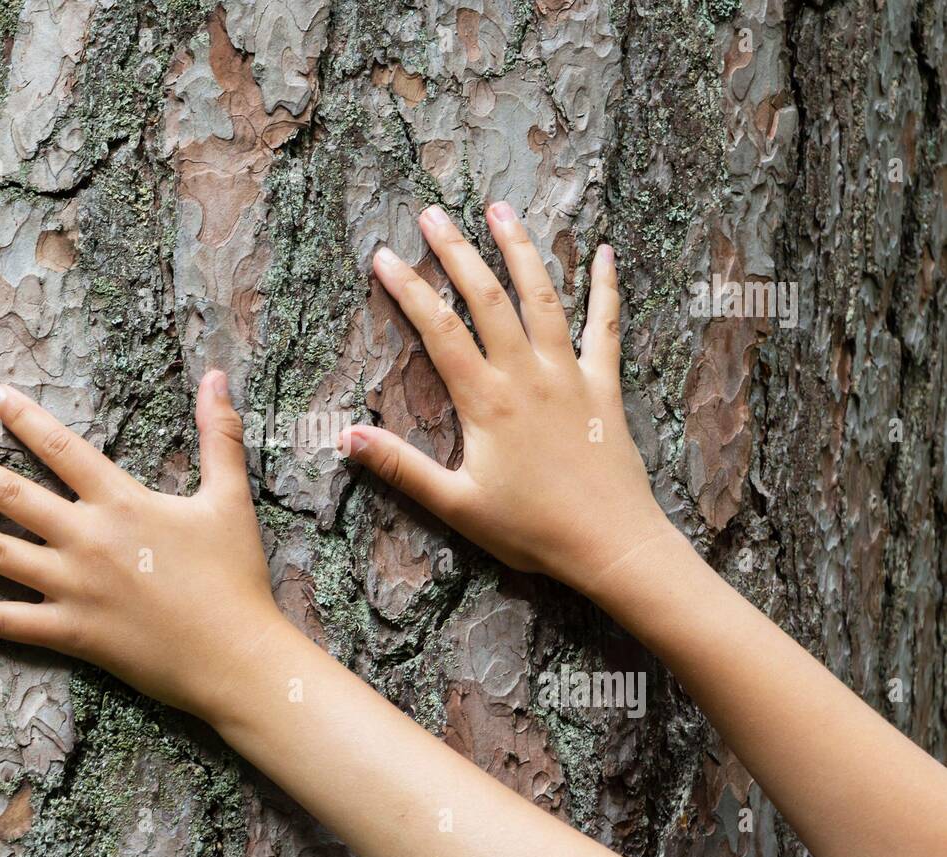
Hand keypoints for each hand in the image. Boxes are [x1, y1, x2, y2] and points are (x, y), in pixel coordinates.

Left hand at [0, 372, 284, 723]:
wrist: (235, 655)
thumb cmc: (234, 575)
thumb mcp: (230, 498)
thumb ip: (220, 436)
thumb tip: (218, 377)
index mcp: (123, 503)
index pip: (62, 449)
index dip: (25, 419)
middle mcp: (88, 540)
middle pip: (12, 496)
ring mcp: (73, 588)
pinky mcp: (70, 633)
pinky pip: (4, 621)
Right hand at [342, 203, 672, 594]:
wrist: (611, 544)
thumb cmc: (531, 530)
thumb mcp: (456, 505)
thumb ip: (401, 467)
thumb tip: (346, 436)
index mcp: (487, 402)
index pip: (439, 331)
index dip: (409, 290)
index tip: (383, 257)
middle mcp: (527, 376)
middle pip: (488, 298)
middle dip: (458, 251)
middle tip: (432, 214)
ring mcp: (570, 375)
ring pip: (543, 298)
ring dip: (520, 250)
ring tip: (500, 209)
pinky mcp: (604, 386)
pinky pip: (607, 326)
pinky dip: (606, 287)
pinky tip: (605, 253)